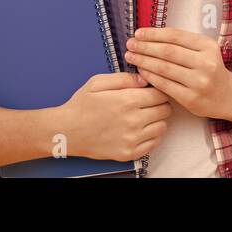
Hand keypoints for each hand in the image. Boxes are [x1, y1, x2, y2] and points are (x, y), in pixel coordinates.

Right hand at [55, 72, 170, 161]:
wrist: (66, 131)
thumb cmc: (81, 105)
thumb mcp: (98, 82)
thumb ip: (125, 78)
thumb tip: (145, 79)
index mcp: (127, 101)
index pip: (160, 94)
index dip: (157, 90)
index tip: (149, 91)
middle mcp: (133, 121)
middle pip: (165, 110)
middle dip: (159, 104)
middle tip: (147, 103)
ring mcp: (132, 139)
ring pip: (162, 126)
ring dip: (156, 120)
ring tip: (143, 116)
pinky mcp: (129, 153)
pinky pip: (154, 143)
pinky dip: (151, 135)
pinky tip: (140, 130)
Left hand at [125, 27, 231, 119]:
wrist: (227, 96)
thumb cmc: (209, 70)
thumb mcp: (204, 51)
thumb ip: (183, 43)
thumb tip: (150, 36)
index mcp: (208, 46)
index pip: (176, 36)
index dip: (154, 34)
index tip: (138, 33)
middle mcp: (205, 63)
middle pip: (168, 51)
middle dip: (145, 47)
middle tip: (130, 44)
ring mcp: (199, 82)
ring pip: (164, 68)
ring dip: (144, 61)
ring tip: (131, 56)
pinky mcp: (191, 98)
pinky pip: (164, 85)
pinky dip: (150, 76)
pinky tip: (141, 71)